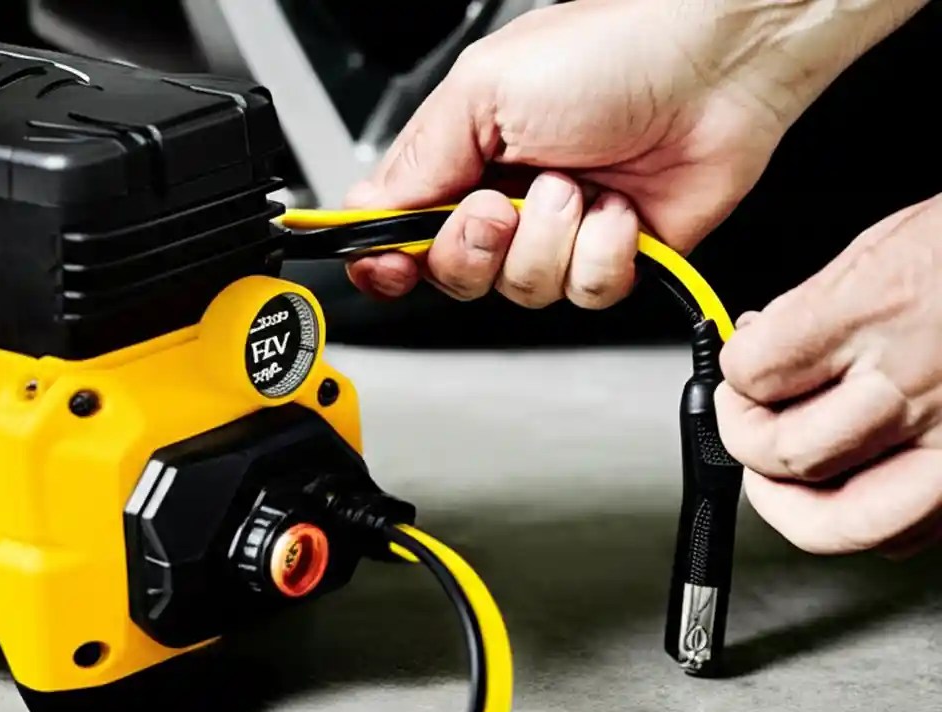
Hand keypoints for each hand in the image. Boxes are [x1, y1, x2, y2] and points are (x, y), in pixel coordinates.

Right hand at [343, 0, 929, 308]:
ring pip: (520, 290)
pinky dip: (603, 251)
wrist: (716, 63)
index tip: (389, 264)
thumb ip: (416, 160)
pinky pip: (583, 293)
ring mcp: (558, 232)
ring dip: (551, 238)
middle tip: (500, 203)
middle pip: (453, 274)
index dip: (385, 260)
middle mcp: (505, 199)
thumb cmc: (610, 50)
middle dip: (476, 246)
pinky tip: (617, 205)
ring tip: (578, 184)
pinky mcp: (612, 256)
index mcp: (460, 156)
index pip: (396, 230)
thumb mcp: (481, 91)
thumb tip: (364, 212)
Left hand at [716, 193, 941, 555]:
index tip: (739, 368)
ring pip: (835, 518)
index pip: (754, 369)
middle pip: (783, 452)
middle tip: (746, 420)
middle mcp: (916, 382)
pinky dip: (863, 521)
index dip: (733, 372)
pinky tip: (855, 483)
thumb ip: (818, 308)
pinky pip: (901, 535)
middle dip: (745, 438)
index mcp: (881, 308)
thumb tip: (758, 343)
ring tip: (781, 470)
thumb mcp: (890, 244)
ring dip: (791, 496)